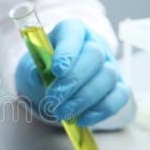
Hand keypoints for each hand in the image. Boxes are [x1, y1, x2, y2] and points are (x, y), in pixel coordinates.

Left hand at [15, 18, 129, 126]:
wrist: (54, 83)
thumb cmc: (43, 69)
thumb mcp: (30, 67)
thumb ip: (32, 69)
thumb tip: (37, 75)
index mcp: (72, 30)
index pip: (74, 32)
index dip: (67, 51)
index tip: (56, 71)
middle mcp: (95, 43)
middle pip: (94, 55)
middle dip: (73, 81)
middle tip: (53, 100)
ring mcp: (110, 64)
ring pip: (108, 77)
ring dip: (84, 98)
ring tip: (62, 113)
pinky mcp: (118, 86)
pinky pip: (119, 96)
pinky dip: (100, 110)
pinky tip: (81, 119)